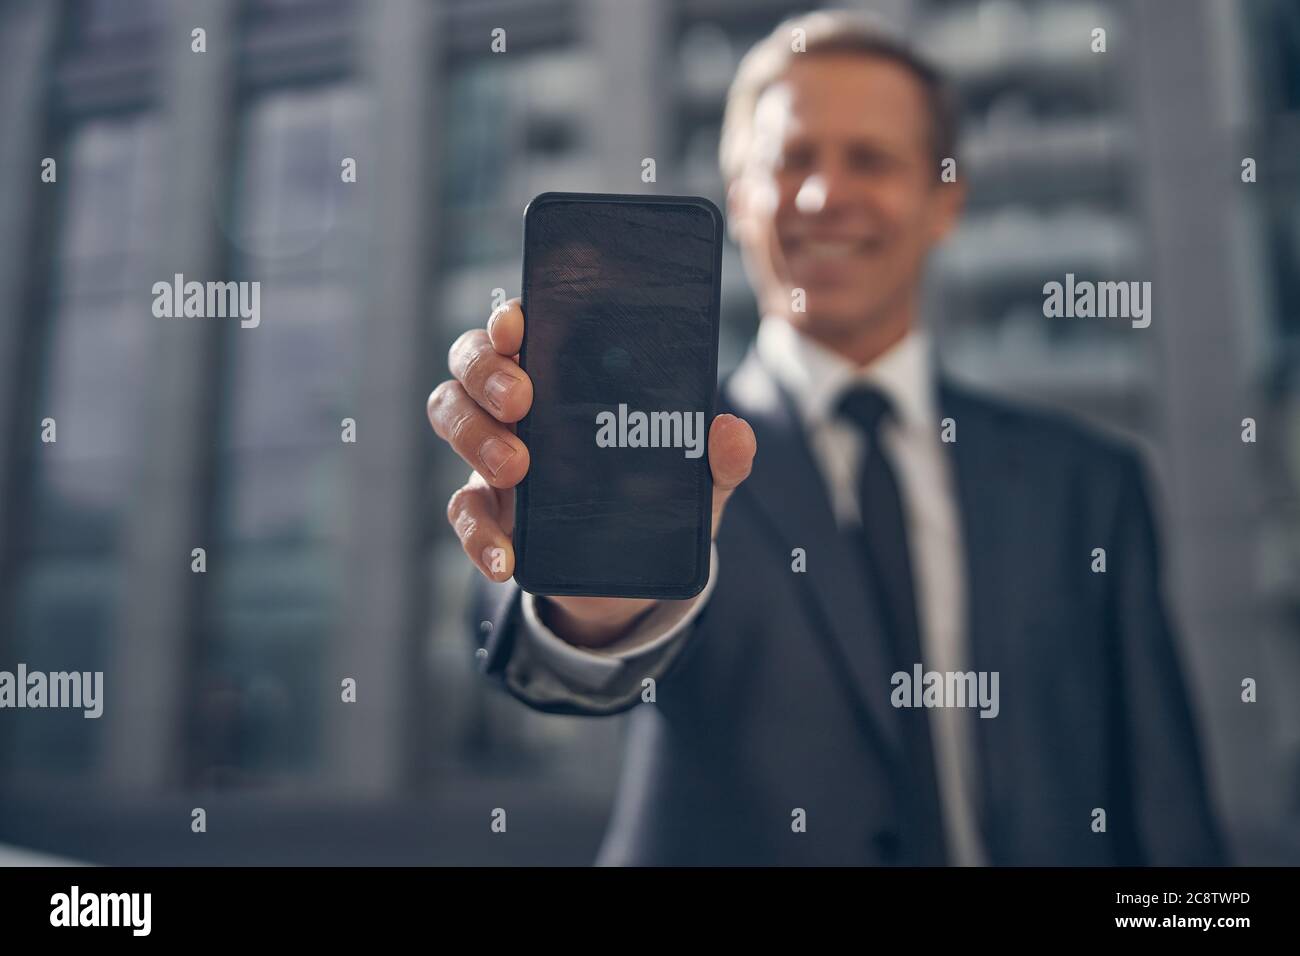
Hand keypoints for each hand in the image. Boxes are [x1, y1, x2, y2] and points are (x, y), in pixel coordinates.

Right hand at [428, 297, 755, 647]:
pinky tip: (505, 557)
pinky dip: (476, 535)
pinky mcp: (487, 511)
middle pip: (470, 362)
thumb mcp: (697, 484)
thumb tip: (731, 431)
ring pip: (450, 416)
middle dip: (486, 373)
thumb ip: (718, 460)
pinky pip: (461, 511)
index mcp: (563, 376)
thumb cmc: (657, 503)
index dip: (509, 318)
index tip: (518, 323)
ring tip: (517, 469)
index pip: (522, 328)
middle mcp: (518, 405)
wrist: (630, 580)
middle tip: (523, 401)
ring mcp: (492, 454)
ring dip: (474, 436)